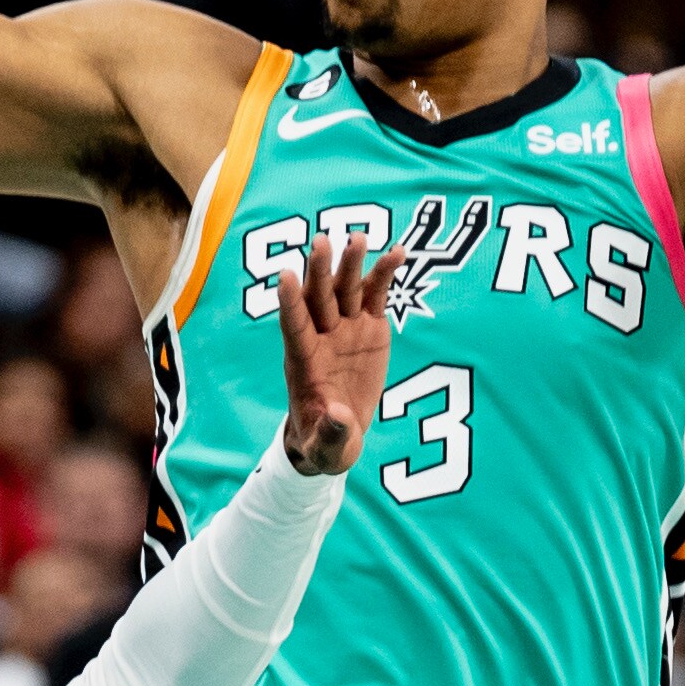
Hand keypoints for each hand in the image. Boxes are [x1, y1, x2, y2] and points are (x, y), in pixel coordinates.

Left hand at [277, 227, 390, 475]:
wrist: (339, 432)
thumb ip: (331, 432)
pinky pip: (376, 295)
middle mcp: (321, 337)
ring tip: (359, 238)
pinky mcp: (370, 327)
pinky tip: (398, 252)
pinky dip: (385, 274)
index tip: (286, 276)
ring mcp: (346, 328)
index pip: (294, 327)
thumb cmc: (324, 442)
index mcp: (302, 362)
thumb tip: (338, 415)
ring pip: (346, 290)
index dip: (290, 303)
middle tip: (321, 242)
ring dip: (351, 263)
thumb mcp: (326, 447)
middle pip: (319, 299)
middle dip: (320, 272)